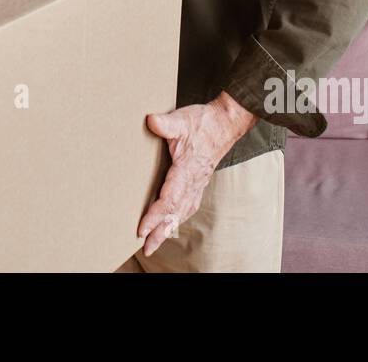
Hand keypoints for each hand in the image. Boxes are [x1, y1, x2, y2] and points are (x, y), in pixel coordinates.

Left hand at [137, 91, 256, 256]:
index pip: (168, 199)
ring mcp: (197, 183)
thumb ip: (165, 123)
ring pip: (181, 211)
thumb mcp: (181, 119)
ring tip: (154, 242)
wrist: (225, 123)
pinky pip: (188, 205)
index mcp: (186, 170)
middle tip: (146, 248)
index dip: (155, 216)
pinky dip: (178, 218)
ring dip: (168, 228)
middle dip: (159, 232)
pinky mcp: (199, 182)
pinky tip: (172, 223)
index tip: (142, 229)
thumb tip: (150, 121)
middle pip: (174, 212)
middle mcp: (193, 182)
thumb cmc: (203, 122)